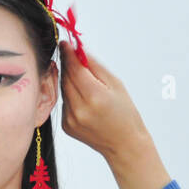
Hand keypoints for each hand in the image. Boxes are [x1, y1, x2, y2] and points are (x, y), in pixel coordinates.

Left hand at [58, 41, 171, 188]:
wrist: (124, 144)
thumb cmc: (125, 113)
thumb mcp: (116, 84)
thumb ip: (95, 66)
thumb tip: (78, 50)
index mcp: (95, 97)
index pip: (74, 69)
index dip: (68, 54)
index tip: (64, 43)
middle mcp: (79, 109)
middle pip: (66, 78)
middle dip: (68, 64)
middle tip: (71, 54)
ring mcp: (71, 120)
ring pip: (63, 90)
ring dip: (69, 80)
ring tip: (85, 82)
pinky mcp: (66, 126)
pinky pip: (64, 103)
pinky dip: (70, 96)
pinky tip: (84, 100)